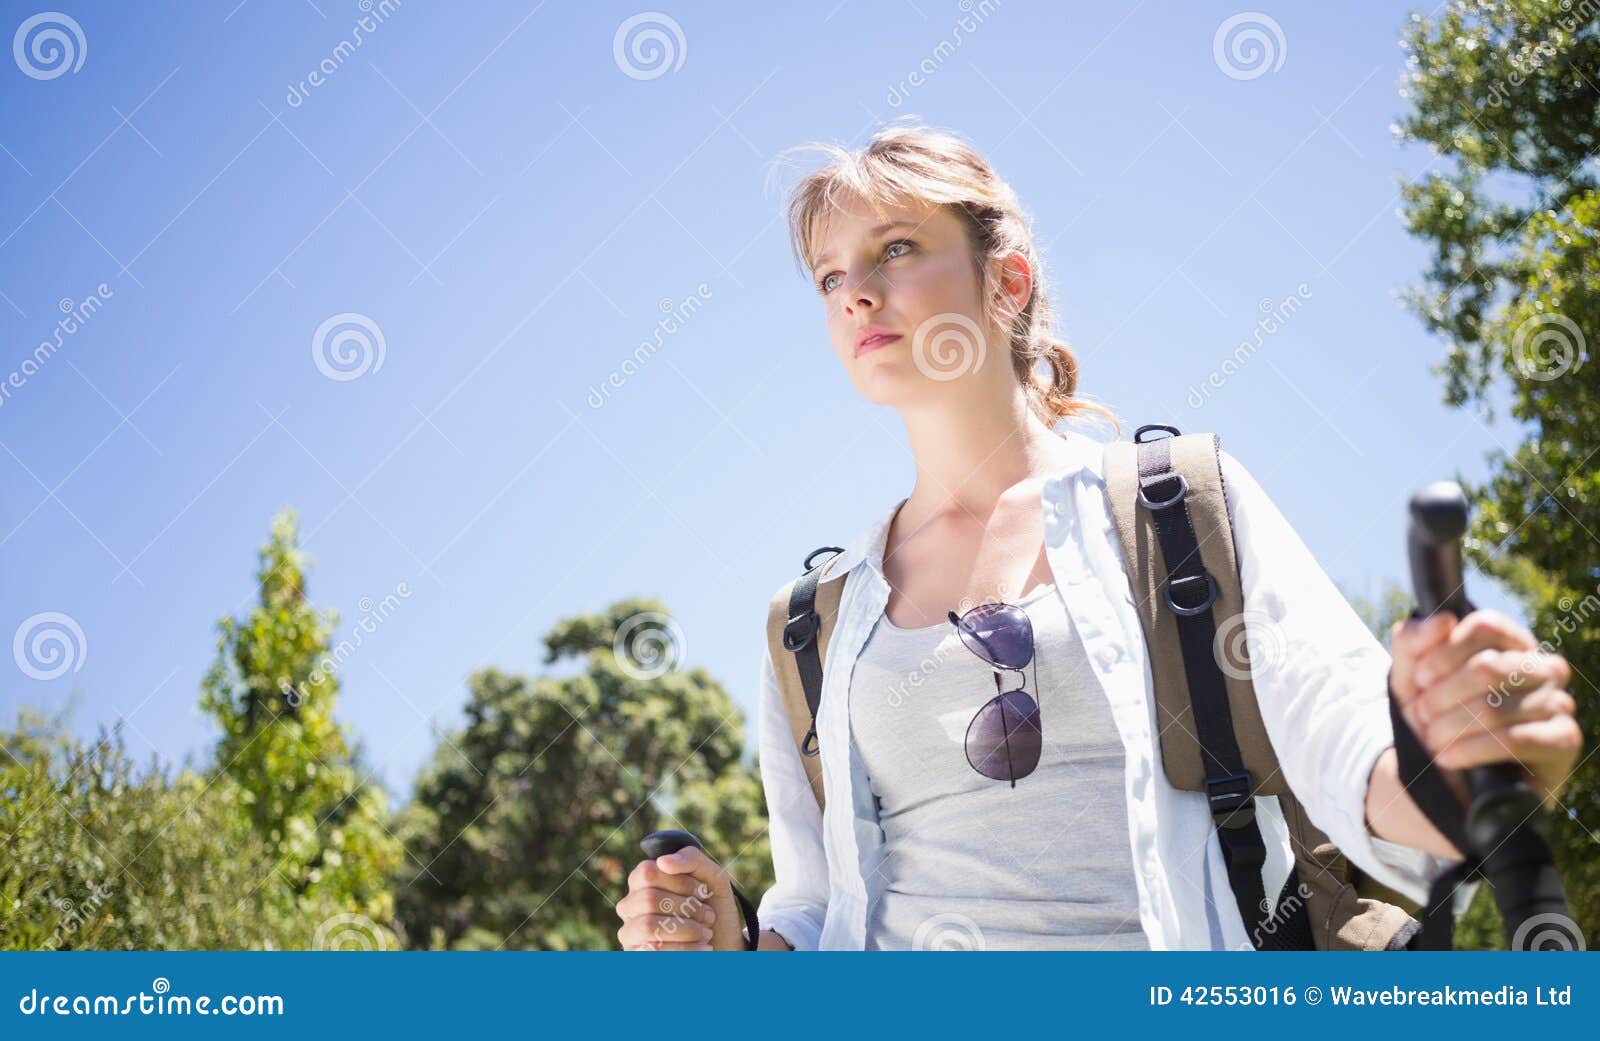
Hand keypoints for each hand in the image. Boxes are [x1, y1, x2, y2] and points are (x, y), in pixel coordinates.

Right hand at [616, 846, 745, 950]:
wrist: (723, 945)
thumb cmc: (712, 908)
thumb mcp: (712, 878)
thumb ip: (691, 859)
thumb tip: (663, 861)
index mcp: (642, 882)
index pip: (648, 873)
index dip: (680, 882)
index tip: (703, 892)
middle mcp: (630, 907)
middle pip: (649, 899)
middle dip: (687, 908)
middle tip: (709, 917)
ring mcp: (630, 934)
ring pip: (649, 926)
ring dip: (687, 930)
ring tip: (707, 934)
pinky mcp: (637, 957)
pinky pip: (654, 952)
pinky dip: (686, 950)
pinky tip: (704, 950)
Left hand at [1389, 608, 1582, 812]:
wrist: (1450, 778)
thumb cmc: (1435, 717)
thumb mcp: (1410, 678)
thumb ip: (1413, 642)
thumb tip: (1442, 621)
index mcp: (1511, 643)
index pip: (1486, 626)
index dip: (1445, 652)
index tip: (1420, 678)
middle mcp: (1542, 667)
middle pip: (1488, 667)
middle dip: (1441, 695)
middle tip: (1421, 714)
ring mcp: (1558, 702)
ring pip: (1494, 707)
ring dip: (1449, 727)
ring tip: (1432, 740)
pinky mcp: (1563, 740)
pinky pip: (1515, 740)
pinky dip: (1471, 750)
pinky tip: (1448, 757)